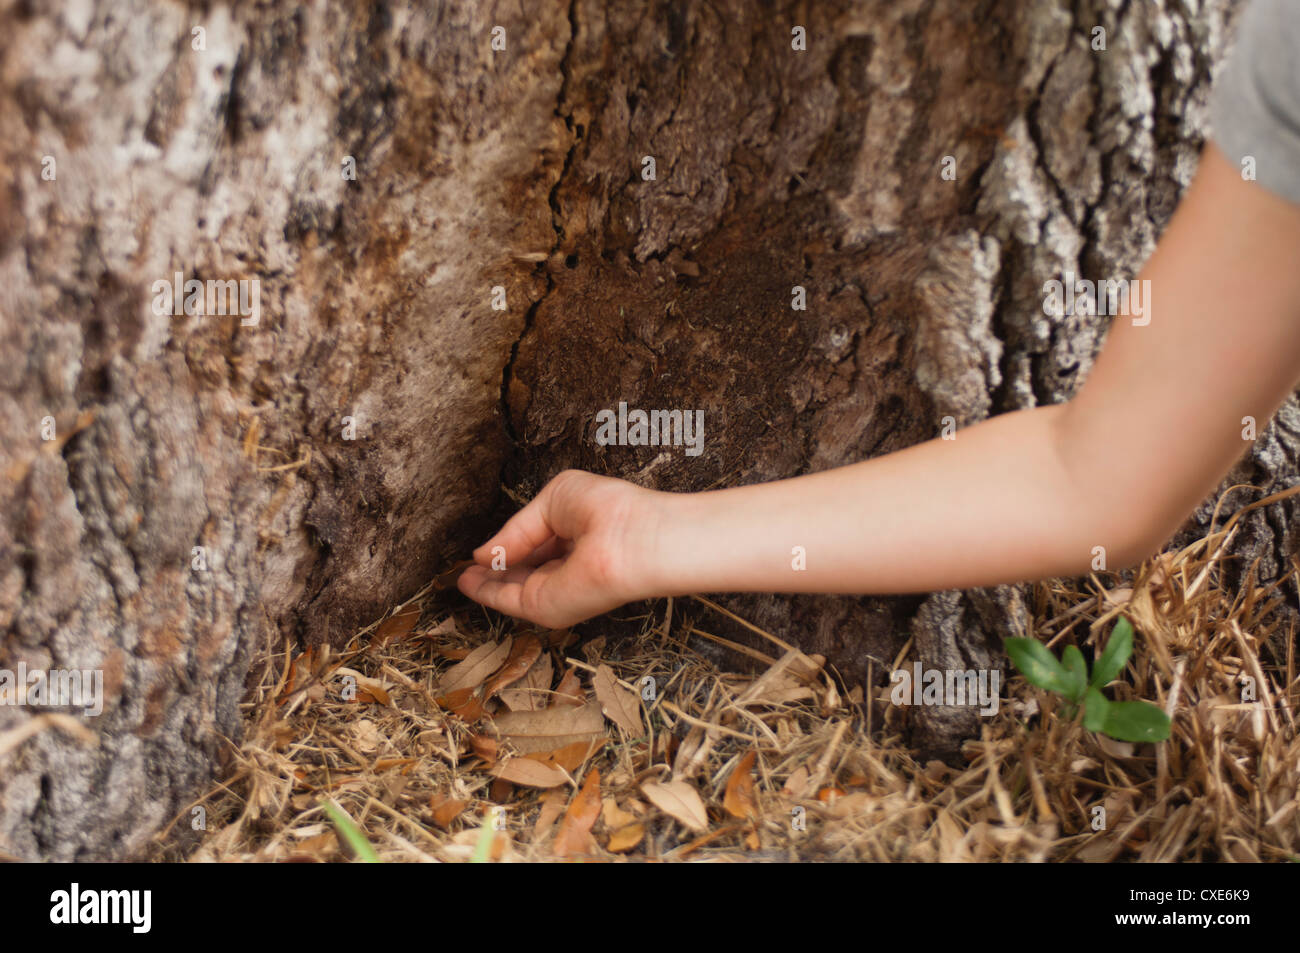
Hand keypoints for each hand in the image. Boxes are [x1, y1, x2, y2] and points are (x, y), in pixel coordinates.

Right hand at [457, 469, 661, 627]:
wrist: (630, 538)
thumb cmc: (607, 509)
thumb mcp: (552, 501)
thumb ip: (516, 531)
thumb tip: (484, 554)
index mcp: (577, 536)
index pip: (539, 545)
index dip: (511, 545)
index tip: (488, 546)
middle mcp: (568, 566)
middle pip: (526, 572)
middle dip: (496, 570)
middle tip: (469, 568)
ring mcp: (558, 590)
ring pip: (514, 590)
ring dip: (486, 585)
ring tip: (461, 577)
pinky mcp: (548, 608)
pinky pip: (510, 602)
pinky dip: (487, 595)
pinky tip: (468, 583)